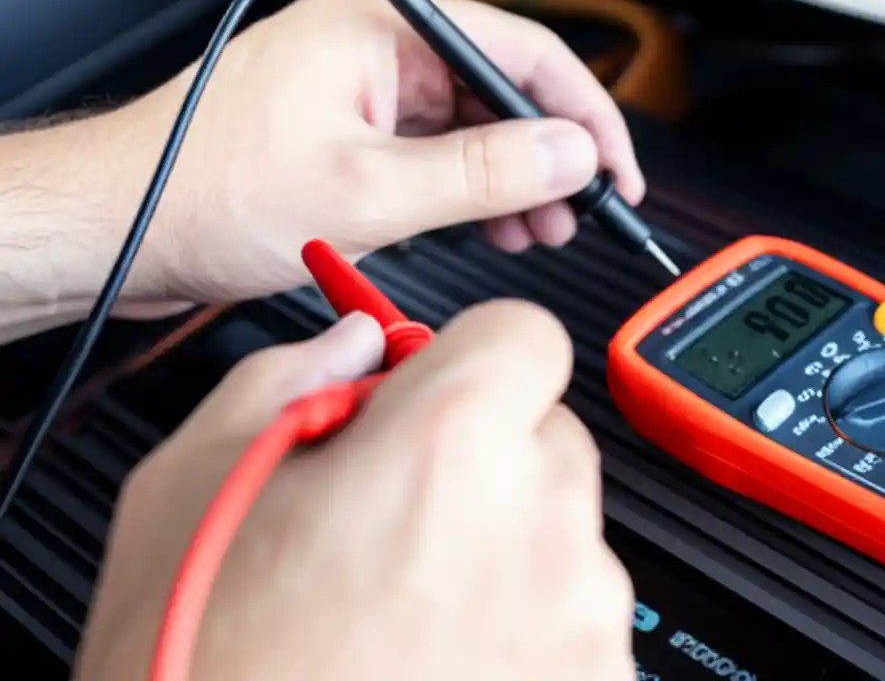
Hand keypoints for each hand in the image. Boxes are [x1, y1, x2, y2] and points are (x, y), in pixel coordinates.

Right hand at [74, 301, 633, 679]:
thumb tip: (354, 345)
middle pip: (545, 439)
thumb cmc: (198, 666)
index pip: (523, 333)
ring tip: (403, 616)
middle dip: (481, 461)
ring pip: (561, 535)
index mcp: (448, 442)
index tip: (429, 399)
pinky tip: (438, 662)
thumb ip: (290, 381)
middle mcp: (541, 521)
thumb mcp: (191, 486)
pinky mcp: (598, 680)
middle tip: (393, 522)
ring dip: (503, 553)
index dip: (467, 362)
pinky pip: (573, 621)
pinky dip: (524, 632)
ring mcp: (581, 616)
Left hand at [89, 0, 644, 303]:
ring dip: (515, 181)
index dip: (586, 118)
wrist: (123, 226)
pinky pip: (438, 150)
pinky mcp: (354, 127)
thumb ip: (483, 172)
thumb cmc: (207, 189)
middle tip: (580, 214)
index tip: (615, 175)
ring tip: (538, 232)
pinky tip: (492, 226)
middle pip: (505, 90)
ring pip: (475, 125)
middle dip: (550, 158)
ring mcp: (366, 86)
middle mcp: (379, 43)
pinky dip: (472, 192)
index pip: (526, 55)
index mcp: (383, 24)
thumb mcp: (369, 192)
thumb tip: (570, 155)